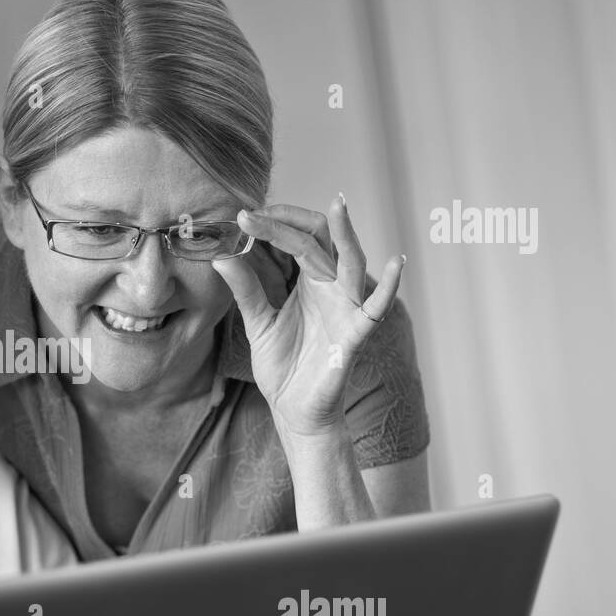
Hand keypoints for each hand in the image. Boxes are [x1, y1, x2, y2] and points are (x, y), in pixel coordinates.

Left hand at [211, 194, 404, 438]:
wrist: (293, 410)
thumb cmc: (284, 365)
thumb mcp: (258, 322)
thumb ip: (245, 289)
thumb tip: (220, 257)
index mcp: (309, 281)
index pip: (297, 238)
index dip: (272, 224)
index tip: (241, 216)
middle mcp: (331, 287)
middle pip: (323, 239)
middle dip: (291, 222)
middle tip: (256, 214)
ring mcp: (346, 308)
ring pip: (353, 262)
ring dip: (347, 234)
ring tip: (339, 206)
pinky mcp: (354, 335)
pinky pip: (377, 308)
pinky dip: (390, 285)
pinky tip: (396, 262)